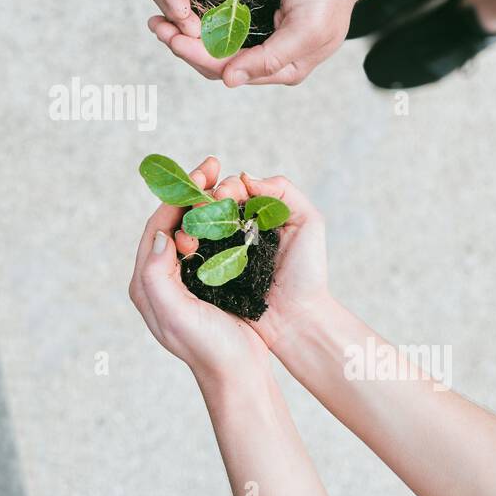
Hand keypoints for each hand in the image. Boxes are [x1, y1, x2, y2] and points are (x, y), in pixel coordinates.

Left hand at [129, 156, 272, 379]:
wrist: (237, 376)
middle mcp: (160, 278)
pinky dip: (218, 221)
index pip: (156, 229)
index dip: (175, 198)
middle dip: (190, 193)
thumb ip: (157, 275)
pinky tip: (235, 209)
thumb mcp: (176, 314)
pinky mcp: (205, 284)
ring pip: (190, 230)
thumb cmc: (208, 349)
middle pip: (171, 223)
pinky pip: (207, 242)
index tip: (198, 175)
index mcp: (146, 284)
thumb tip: (159, 235)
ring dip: (205, 203)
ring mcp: (182, 280)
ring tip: (224, 181)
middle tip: (212, 166)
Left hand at [148, 0, 369, 86]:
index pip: (227, 70)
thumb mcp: (307, 29)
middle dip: (183, 44)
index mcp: (281, 67)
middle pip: (215, 59)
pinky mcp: (256, 8)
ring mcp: (261, 31)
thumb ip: (270, 58)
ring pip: (214, 41)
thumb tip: (230, 81)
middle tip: (156, 26)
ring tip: (161, 18)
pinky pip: (221, 19)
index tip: (171, 38)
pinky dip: (200, 14)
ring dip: (186, 31)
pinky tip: (183, 4)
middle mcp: (268, 54)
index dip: (195, 56)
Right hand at [175, 171, 331, 349]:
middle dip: (203, 200)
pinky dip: (186, 244)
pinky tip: (187, 243)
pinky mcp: (210, 273)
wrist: (298, 317)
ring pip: (197, 226)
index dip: (226, 188)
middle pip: (210, 204)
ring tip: (195, 225)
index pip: (234, 190)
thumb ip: (283, 191)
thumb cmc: (308, 272)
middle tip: (206, 206)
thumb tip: (246, 177)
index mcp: (257, 214)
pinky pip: (193, 252)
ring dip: (191, 220)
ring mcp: (221, 251)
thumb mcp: (308, 222)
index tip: (224, 196)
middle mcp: (236, 229)